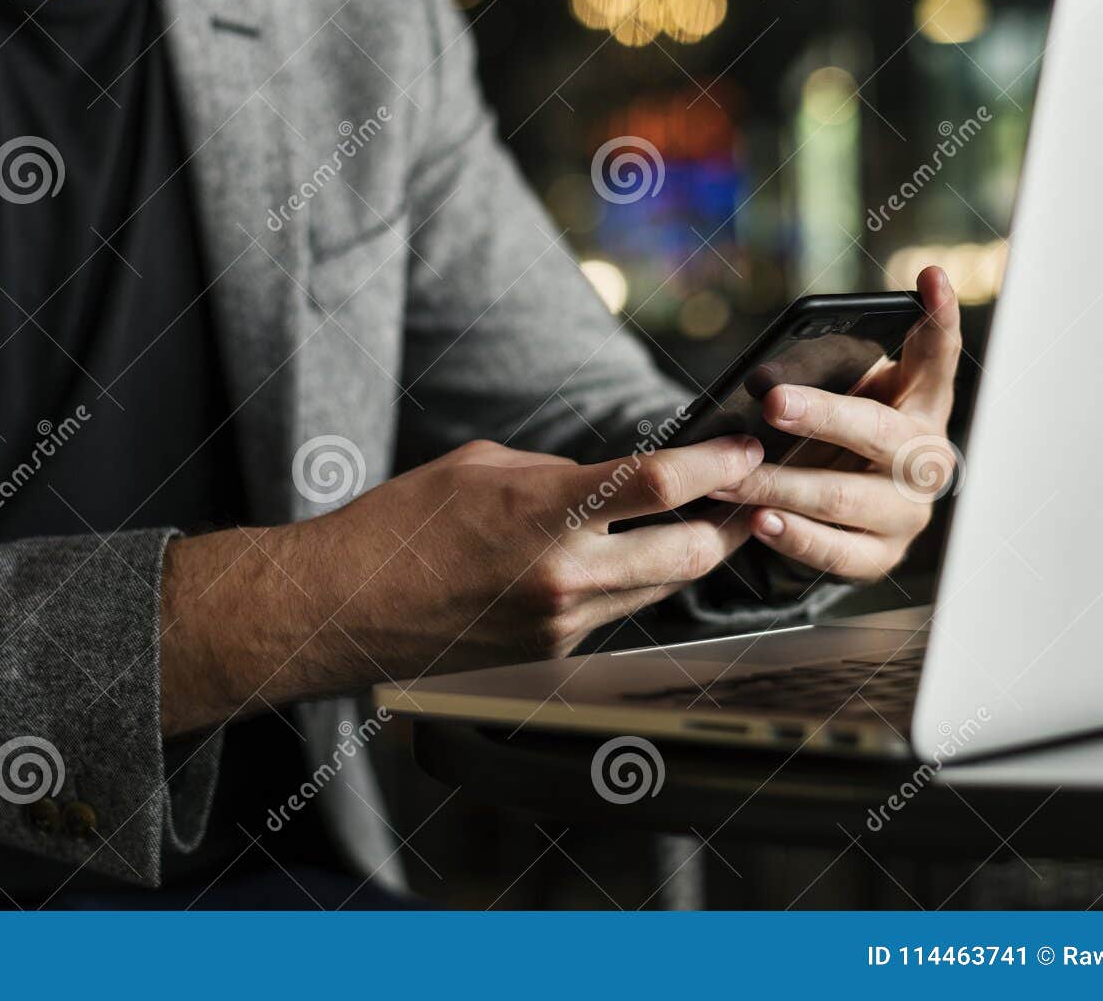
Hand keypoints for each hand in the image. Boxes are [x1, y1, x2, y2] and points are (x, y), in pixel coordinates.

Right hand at [160, 434, 763, 733]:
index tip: (746, 447)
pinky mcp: (553, 655)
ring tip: (713, 525)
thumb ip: (558, 471)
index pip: (661, 484)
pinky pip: (617, 614)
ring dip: (692, 556)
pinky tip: (633, 563)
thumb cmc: (403, 524)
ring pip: (662, 590)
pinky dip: (635, 586)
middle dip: (733, 521)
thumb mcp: (483, 466)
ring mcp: (563, 622)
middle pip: (689, 552)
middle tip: (754, 493)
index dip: (719, 464)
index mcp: (545, 509)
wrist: (348, 607)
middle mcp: (564, 572)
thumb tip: (612, 477)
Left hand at [708, 266, 961, 581]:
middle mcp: (925, 456)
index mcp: (921, 402)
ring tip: (729, 476)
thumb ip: (812, 375)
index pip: (936, 354)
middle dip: (822, 416)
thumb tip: (762, 380)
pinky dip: (795, 537)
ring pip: (844, 498)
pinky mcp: (881, 555)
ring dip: (779, 486)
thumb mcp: (833, 392)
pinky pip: (837, 553)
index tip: (929, 277)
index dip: (938, 317)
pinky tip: (760, 521)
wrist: (842, 506)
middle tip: (771, 402)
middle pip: (877, 433)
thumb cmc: (836, 431)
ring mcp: (908, 511)